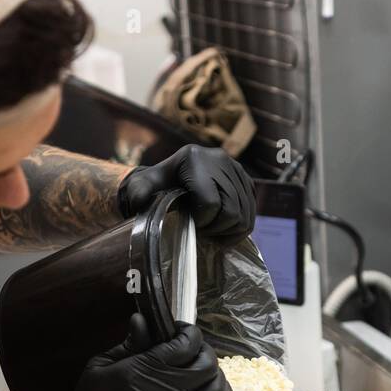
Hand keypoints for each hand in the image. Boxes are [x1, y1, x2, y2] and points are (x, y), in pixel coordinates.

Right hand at [43, 317, 233, 390]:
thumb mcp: (102, 365)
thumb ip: (129, 343)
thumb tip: (143, 320)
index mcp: (144, 370)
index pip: (186, 343)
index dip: (189, 332)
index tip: (183, 331)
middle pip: (207, 365)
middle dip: (205, 351)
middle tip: (195, 350)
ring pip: (216, 390)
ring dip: (216, 376)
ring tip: (206, 371)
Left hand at [118, 145, 255, 243]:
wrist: (175, 175)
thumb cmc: (159, 185)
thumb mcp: (143, 186)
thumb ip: (138, 192)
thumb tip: (139, 202)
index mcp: (195, 159)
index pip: (210, 203)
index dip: (201, 222)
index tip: (190, 223)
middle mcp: (220, 159)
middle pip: (231, 212)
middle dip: (215, 229)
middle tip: (201, 229)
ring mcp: (237, 169)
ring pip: (245, 216)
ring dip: (228, 231)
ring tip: (212, 230)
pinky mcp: (246, 180)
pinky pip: (252, 213)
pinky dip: (239, 228)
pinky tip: (224, 229)